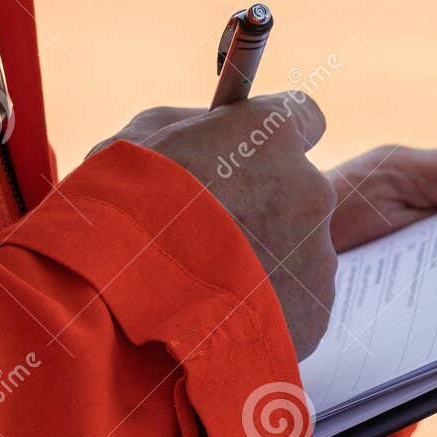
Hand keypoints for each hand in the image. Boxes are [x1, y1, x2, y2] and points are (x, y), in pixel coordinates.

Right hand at [92, 93, 337, 358]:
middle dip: (261, 211)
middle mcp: (310, 189)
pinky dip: (264, 310)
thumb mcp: (137, 142)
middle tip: (210, 236)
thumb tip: (211, 131)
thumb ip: (191, 130)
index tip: (258, 154)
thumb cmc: (118, 213)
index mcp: (272, 136)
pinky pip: (294, 304)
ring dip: (261, 264)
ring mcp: (317, 256)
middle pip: (297, 195)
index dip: (275, 140)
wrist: (120, 307)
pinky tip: (219, 318)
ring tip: (205, 287)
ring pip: (295, 254)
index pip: (304, 117)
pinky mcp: (314, 312)